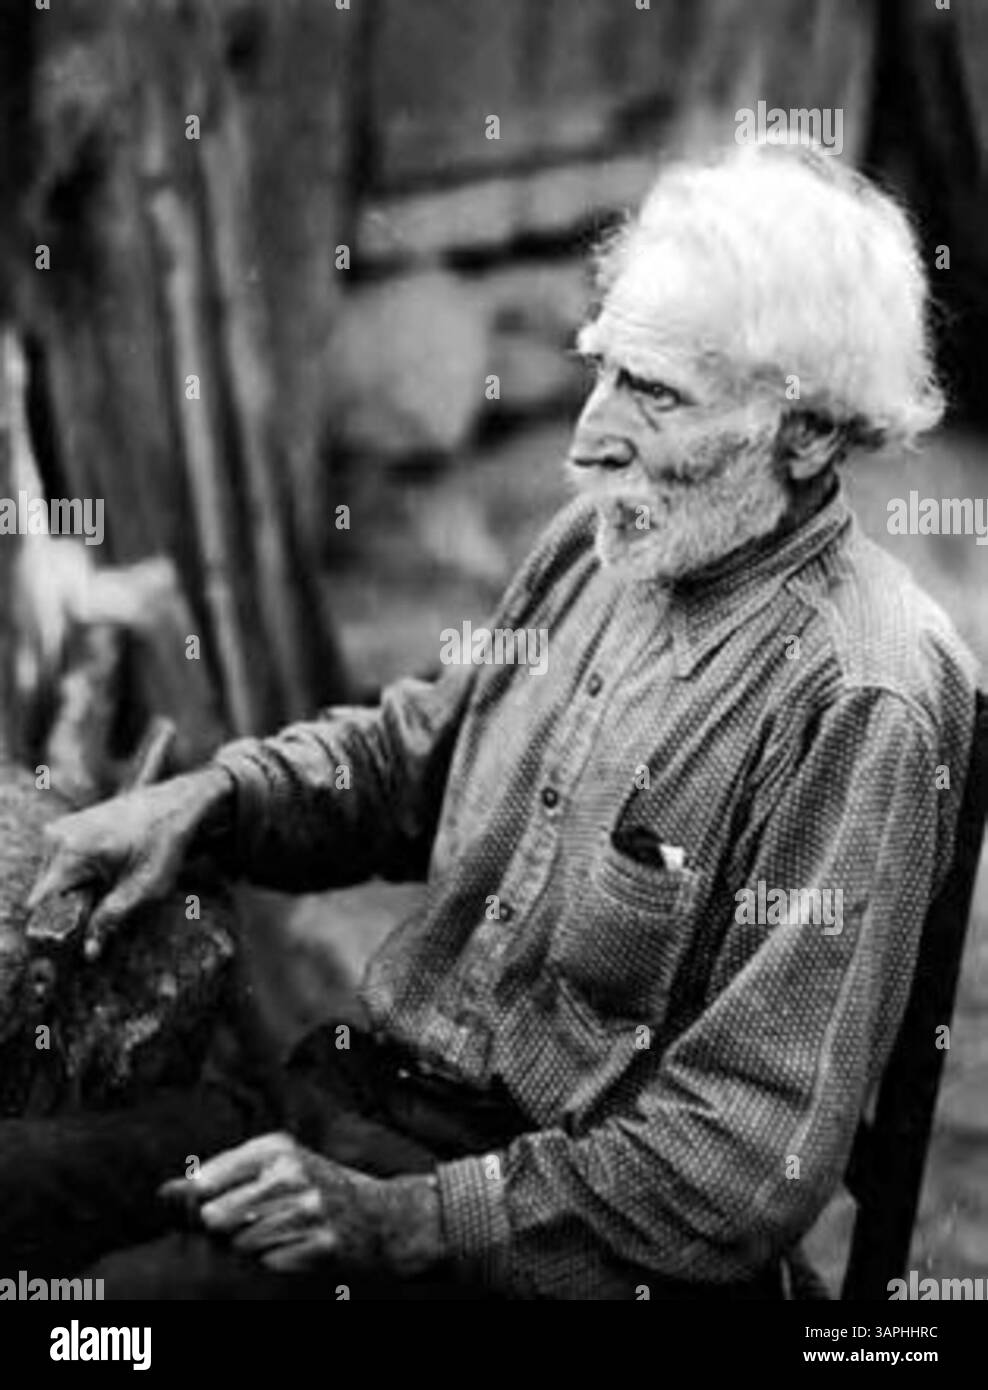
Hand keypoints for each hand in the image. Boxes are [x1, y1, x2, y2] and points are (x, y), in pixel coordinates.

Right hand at [26, 767, 233, 959]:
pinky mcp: (64, 828)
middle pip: (46, 892)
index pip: (42, 901)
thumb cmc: (164, 842)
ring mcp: (58, 829)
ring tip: (109, 880)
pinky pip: (59, 865)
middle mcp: (57, 837)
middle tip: (105, 901)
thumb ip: (111, 918)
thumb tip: (89, 951)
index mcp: (74, 850)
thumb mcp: (144, 887)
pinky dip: (77, 876)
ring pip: (52, 880)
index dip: (58, 923)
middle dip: (70, 907)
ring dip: (75, 891)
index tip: (80, 932)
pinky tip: (105, 869)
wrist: (173, 804)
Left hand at [158, 1132, 444, 1277]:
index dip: (194, 1202)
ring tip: (278, 1232)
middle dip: (223, 1228)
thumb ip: (217, 1178)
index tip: (202, 1207)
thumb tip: (163, 1193)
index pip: (204, 1181)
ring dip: (250, 1246)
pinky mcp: (319, 1246)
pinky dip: (273, 1261)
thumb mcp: (273, 1166)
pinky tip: (294, 1246)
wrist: (382, 1217)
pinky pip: (266, 1265)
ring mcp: (307, 1211)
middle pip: (215, 1218)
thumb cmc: (317, 1187)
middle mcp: (291, 1173)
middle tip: (248, 1221)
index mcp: (275, 1147)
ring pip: (239, 1245)